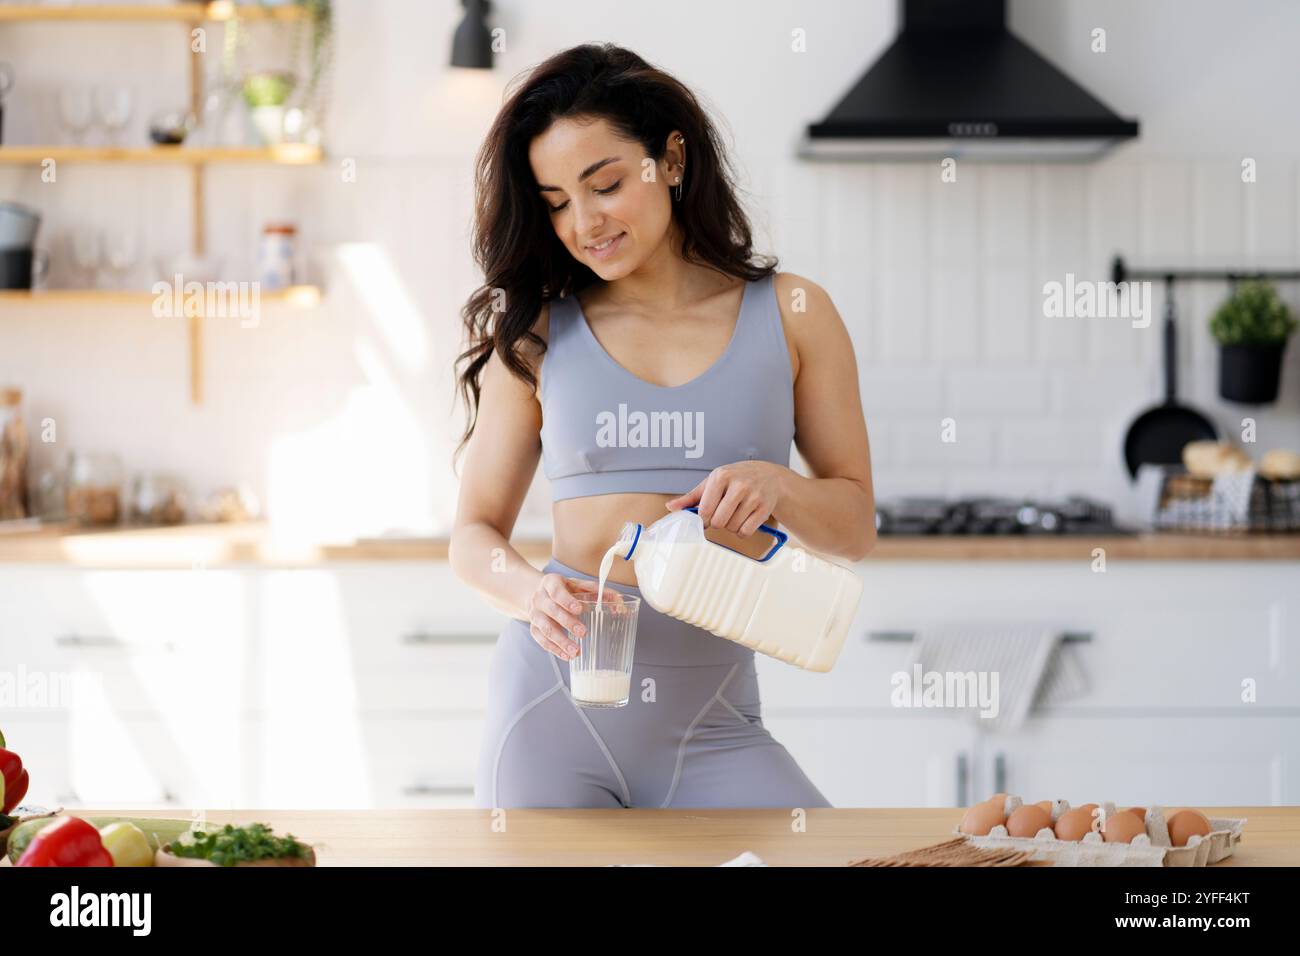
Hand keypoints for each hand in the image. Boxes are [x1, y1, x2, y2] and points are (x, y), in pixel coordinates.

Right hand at [526, 574, 622, 659]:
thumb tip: (620, 602)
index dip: (567, 601)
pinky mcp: (533, 628)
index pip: (557, 591)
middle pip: (551, 610)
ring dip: (560, 641)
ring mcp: (534, 614)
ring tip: (576, 652)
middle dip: (567, 622)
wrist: (537, 593)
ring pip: (545, 628)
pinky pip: (541, 640)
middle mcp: (539, 598)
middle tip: (583, 633)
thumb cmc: (564, 589)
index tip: (579, 609)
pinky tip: (567, 656)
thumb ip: (598, 592)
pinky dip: (554, 649)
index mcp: (551, 583)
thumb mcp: (578, 585)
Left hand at [663, 460, 784, 536]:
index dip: (702, 518)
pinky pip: (746, 531)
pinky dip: (742, 531)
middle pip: (718, 521)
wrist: (769, 476)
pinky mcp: (765, 509)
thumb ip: (691, 496)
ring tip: (734, 514)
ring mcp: (754, 497)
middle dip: (717, 522)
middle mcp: (739, 485)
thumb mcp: (713, 482)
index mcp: (721, 476)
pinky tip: (743, 520)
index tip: (706, 516)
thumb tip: (671, 507)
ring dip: (730, 527)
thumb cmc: (736, 478)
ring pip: (732, 527)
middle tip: (722, 514)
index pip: (705, 509)